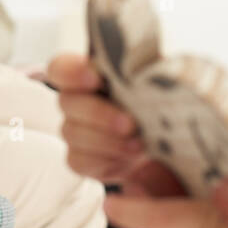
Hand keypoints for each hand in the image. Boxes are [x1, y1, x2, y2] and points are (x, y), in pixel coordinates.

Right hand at [42, 53, 187, 197]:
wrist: (166, 142)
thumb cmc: (159, 103)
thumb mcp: (160, 82)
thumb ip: (152, 70)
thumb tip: (157, 66)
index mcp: (89, 73)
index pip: (61, 68)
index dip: (71, 72)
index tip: (95, 79)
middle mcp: (76, 101)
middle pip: (67, 102)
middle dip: (99, 114)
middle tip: (130, 123)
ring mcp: (75, 131)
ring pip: (73, 134)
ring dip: (107, 140)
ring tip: (139, 144)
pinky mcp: (81, 159)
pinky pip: (80, 160)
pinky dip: (105, 159)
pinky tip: (128, 158)